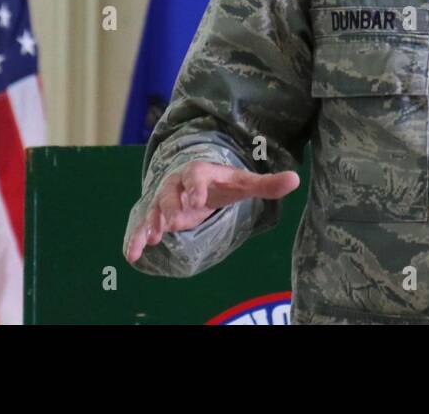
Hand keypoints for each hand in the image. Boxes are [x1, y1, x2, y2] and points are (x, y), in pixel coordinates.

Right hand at [124, 161, 299, 264]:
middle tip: (176, 220)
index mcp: (201, 172)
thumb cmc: (221, 183)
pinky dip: (137, 238)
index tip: (198, 198)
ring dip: (152, 222)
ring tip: (154, 238)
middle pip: (171, 191)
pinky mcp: (156, 215)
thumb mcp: (242, 183)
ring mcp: (164, 199)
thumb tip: (296, 179)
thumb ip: (266, 184)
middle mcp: (178, 183)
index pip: (197, 174)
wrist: (195, 182)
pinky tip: (132, 255)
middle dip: (172, 205)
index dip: (196, 185)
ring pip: (154, 208)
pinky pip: (143, 225)